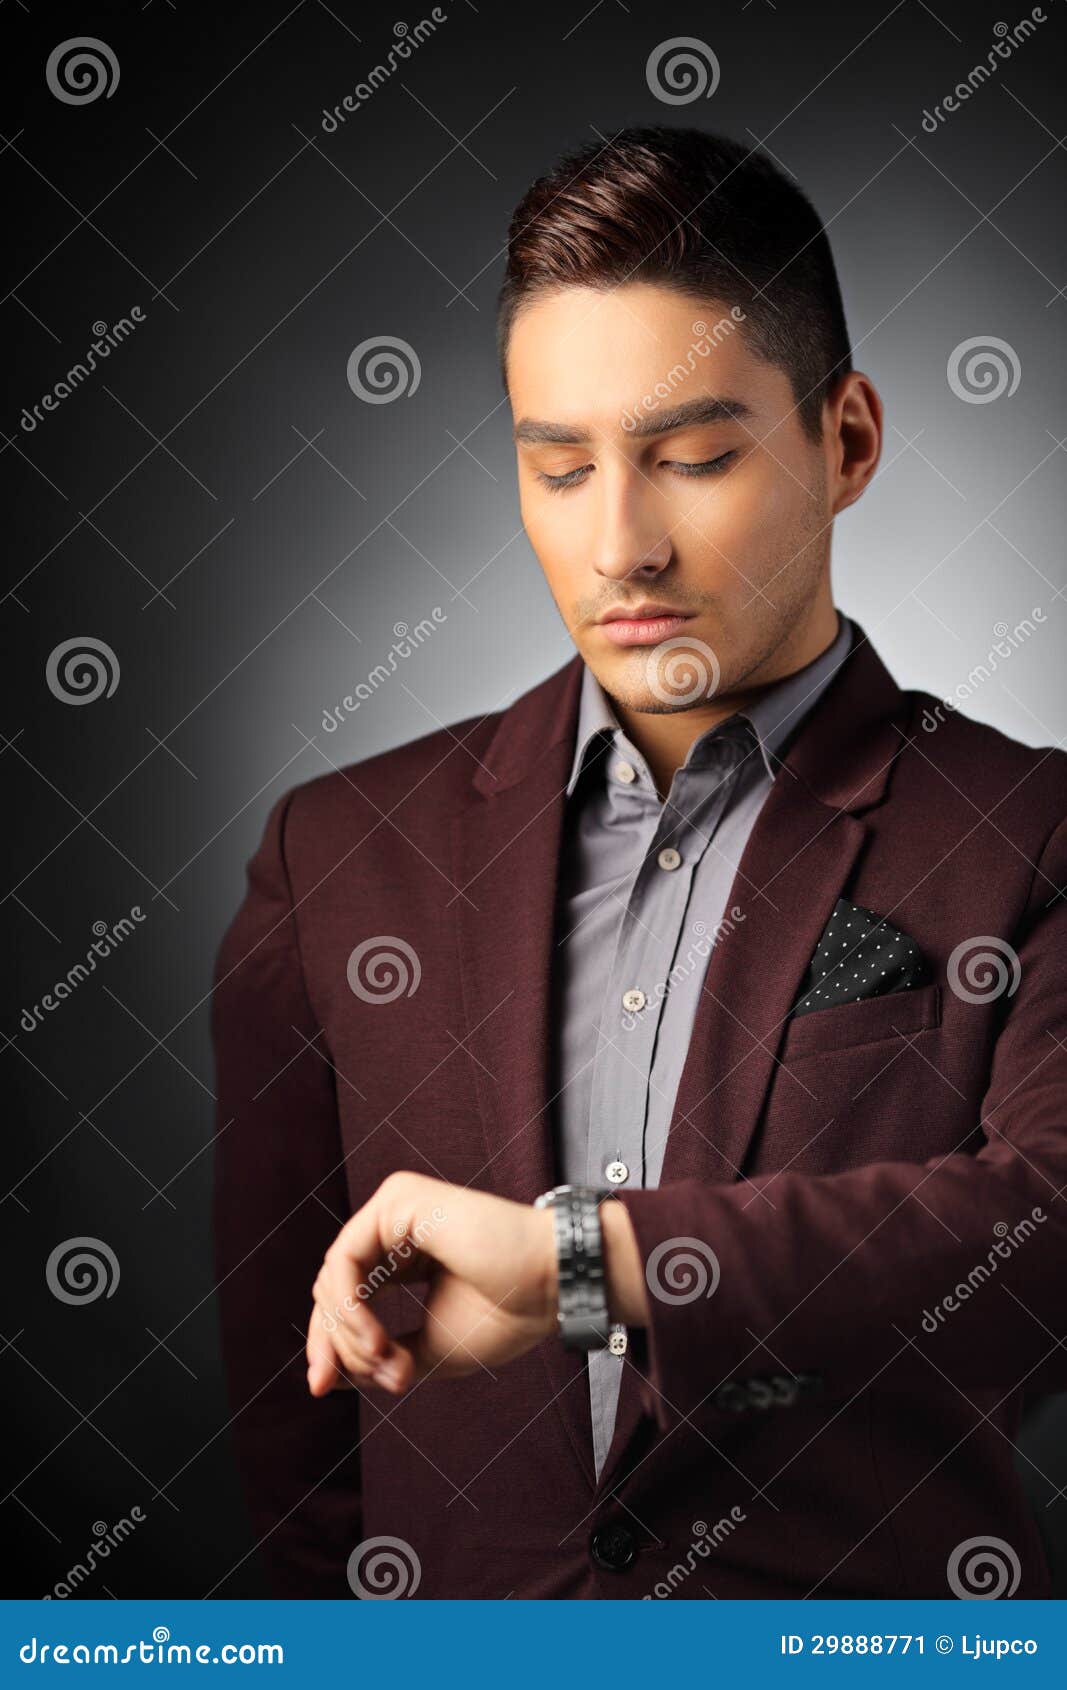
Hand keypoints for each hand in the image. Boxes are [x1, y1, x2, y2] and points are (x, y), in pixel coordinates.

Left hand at [306, 1172, 559, 1396]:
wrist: (551, 1286)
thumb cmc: (506, 1313)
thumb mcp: (427, 1348)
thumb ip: (378, 1357)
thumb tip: (326, 1377)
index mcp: (402, 1256)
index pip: (344, 1300)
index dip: (330, 1345)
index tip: (325, 1388)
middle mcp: (392, 1227)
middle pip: (332, 1290)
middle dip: (341, 1345)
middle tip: (385, 1378)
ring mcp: (393, 1209)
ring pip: (334, 1279)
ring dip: (351, 1334)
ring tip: (389, 1362)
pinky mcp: (397, 1201)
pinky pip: (345, 1259)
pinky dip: (350, 1308)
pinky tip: (376, 1340)